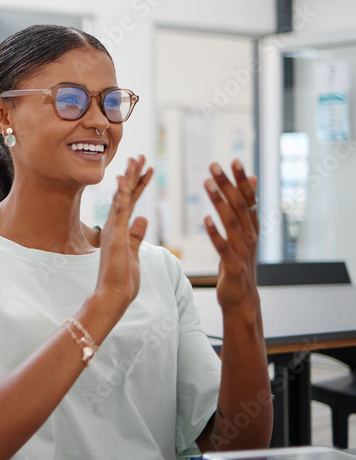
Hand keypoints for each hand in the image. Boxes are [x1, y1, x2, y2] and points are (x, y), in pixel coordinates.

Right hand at [93, 156, 152, 311]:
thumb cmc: (122, 278)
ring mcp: (114, 229)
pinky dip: (121, 195)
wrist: (112, 294)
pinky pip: (118, 211)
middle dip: (134, 175)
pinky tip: (123, 180)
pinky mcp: (115, 236)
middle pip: (126, 195)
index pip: (131, 201)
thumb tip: (143, 218)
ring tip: (136, 160)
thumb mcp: (134, 251)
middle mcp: (114, 225)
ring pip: (122, 198)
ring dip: (129, 178)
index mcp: (119, 229)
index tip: (146, 170)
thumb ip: (137, 234)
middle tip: (141, 156)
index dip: (138, 185)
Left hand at [204, 160, 259, 314]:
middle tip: (214, 164)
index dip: (242, 180)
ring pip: (232, 222)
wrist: (242, 299)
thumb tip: (253, 181)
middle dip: (227, 184)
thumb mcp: (244, 236)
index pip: (248, 199)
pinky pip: (223, 247)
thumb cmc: (239, 265)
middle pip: (239, 206)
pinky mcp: (233, 266)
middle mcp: (250, 237)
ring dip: (219, 201)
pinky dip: (216, 233)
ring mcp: (243, 251)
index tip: (233, 160)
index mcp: (251, 228)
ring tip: (207, 183)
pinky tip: (205, 219)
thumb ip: (246, 209)